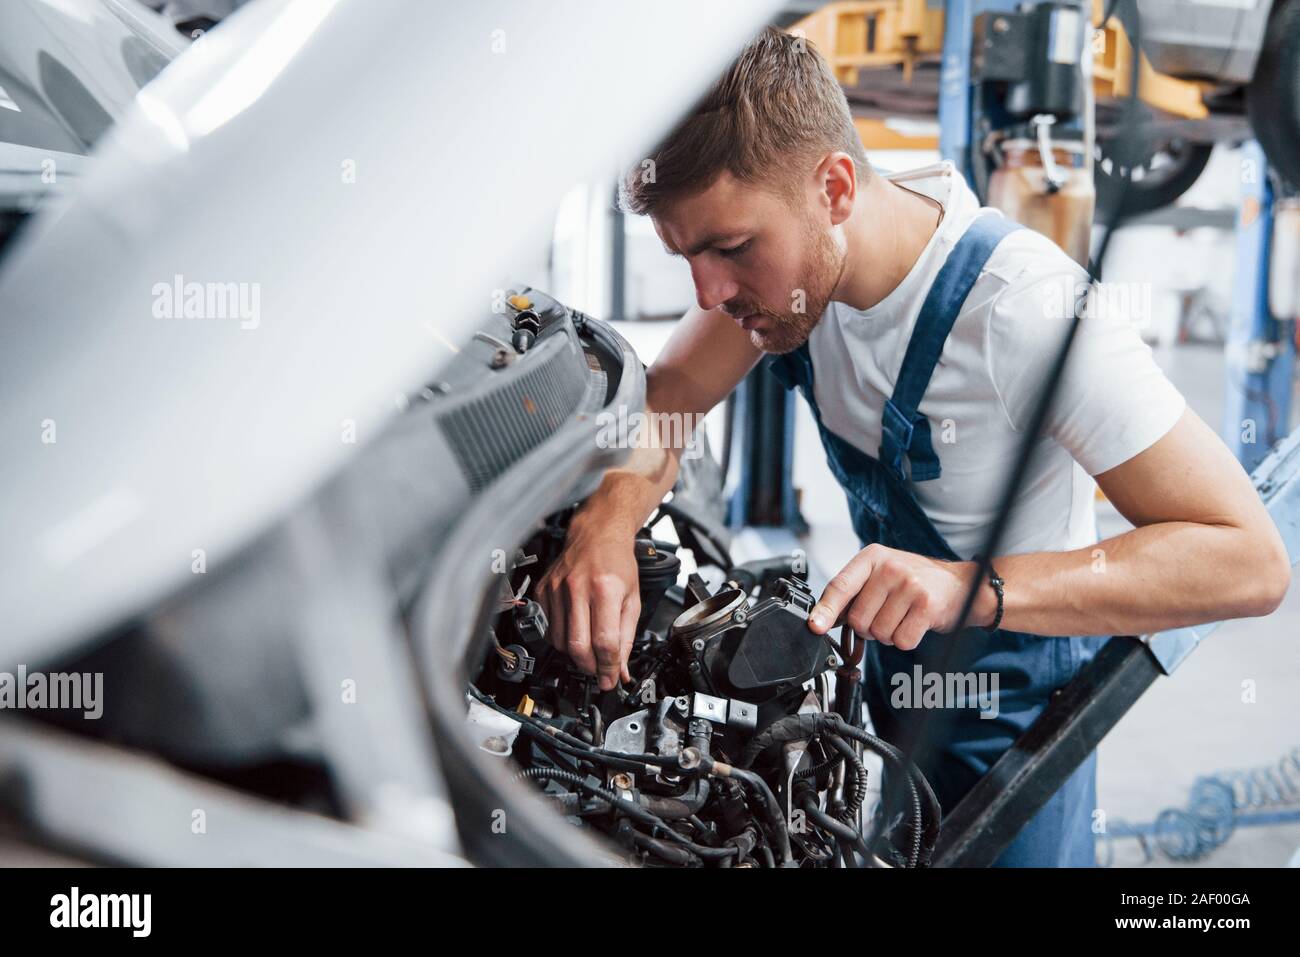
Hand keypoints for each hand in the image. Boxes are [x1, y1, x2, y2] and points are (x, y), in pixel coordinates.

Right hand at [535, 518, 639, 690]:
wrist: (597, 535)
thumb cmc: (617, 563)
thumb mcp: (632, 600)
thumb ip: (626, 637)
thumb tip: (619, 669)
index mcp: (605, 589)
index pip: (604, 642)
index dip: (607, 667)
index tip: (610, 679)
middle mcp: (577, 589)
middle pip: (577, 646)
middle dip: (590, 667)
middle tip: (599, 671)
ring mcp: (556, 589)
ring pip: (560, 642)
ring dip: (575, 655)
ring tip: (589, 650)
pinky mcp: (544, 591)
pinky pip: (548, 628)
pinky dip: (561, 639)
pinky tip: (574, 632)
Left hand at [806, 544, 991, 649]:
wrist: (960, 584)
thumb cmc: (914, 582)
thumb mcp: (881, 575)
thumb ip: (853, 592)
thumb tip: (821, 620)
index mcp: (872, 557)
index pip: (840, 586)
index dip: (825, 610)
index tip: (815, 626)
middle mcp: (890, 568)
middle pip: (858, 619)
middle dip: (868, 627)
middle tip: (886, 615)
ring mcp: (910, 585)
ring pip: (879, 633)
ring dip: (888, 634)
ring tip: (902, 617)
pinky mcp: (926, 606)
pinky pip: (901, 640)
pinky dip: (905, 640)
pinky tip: (914, 624)